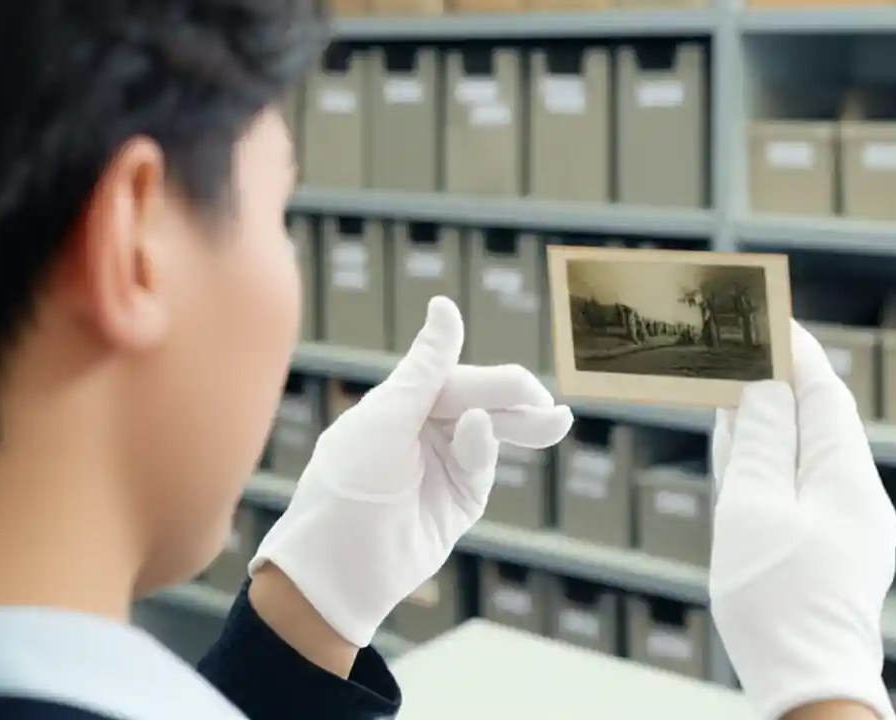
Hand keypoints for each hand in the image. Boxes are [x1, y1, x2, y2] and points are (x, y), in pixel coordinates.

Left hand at [251, 296, 573, 646]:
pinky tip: (485, 436)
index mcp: (400, 401)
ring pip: (491, 434)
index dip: (487, 376)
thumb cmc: (349, 479)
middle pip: (481, 403)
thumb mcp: (387, 415)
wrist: (338, 564)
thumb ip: (427, 367)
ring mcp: (441, 465)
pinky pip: (481, 469)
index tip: (516, 372)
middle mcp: (423, 429)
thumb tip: (445, 305)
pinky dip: (486, 452)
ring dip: (521, 425)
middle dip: (514, 401)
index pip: (455, 378)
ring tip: (556, 421)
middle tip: (547, 405)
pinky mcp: (456, 502)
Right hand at [710, 322, 895, 719]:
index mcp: (844, 475)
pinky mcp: (825, 551)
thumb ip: (760, 443)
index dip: (793, 350)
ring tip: (731, 384)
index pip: (822, 392)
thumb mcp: (754, 509)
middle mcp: (853, 494)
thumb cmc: (777, 598)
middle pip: (814, 419)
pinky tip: (741, 447)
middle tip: (738, 345)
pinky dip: (766, 458)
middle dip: (777, 379)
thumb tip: (768, 390)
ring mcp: (842, 525)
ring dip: (767, 418)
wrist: (808, 683)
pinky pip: (795, 486)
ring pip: (802, 453)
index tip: (766, 315)